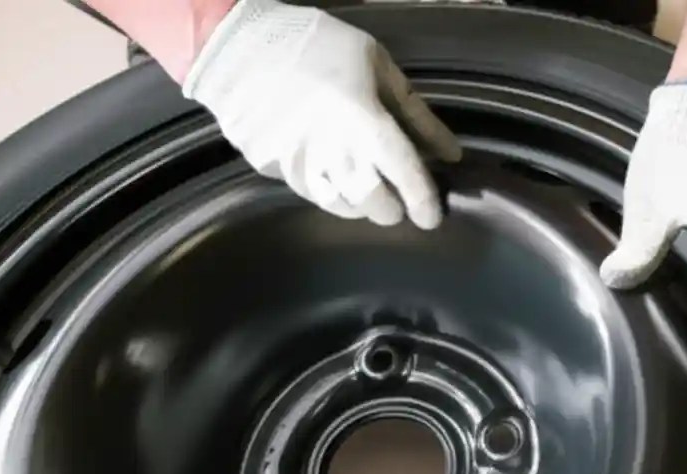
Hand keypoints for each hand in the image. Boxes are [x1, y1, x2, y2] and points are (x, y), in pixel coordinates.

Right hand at [183, 0, 460, 228]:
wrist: (238, 46)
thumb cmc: (314, 46)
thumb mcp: (377, 66)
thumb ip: (415, 114)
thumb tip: (449, 153)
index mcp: (363, 119)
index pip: (405, 176)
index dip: (424, 202)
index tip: (431, 215)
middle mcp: (332, 150)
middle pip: (376, 205)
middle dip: (393, 208)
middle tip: (399, 198)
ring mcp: (300, 165)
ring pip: (344, 208)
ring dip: (364, 205)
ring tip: (368, 185)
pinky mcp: (276, 171)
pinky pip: (314, 196)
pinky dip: (333, 194)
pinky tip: (336, 176)